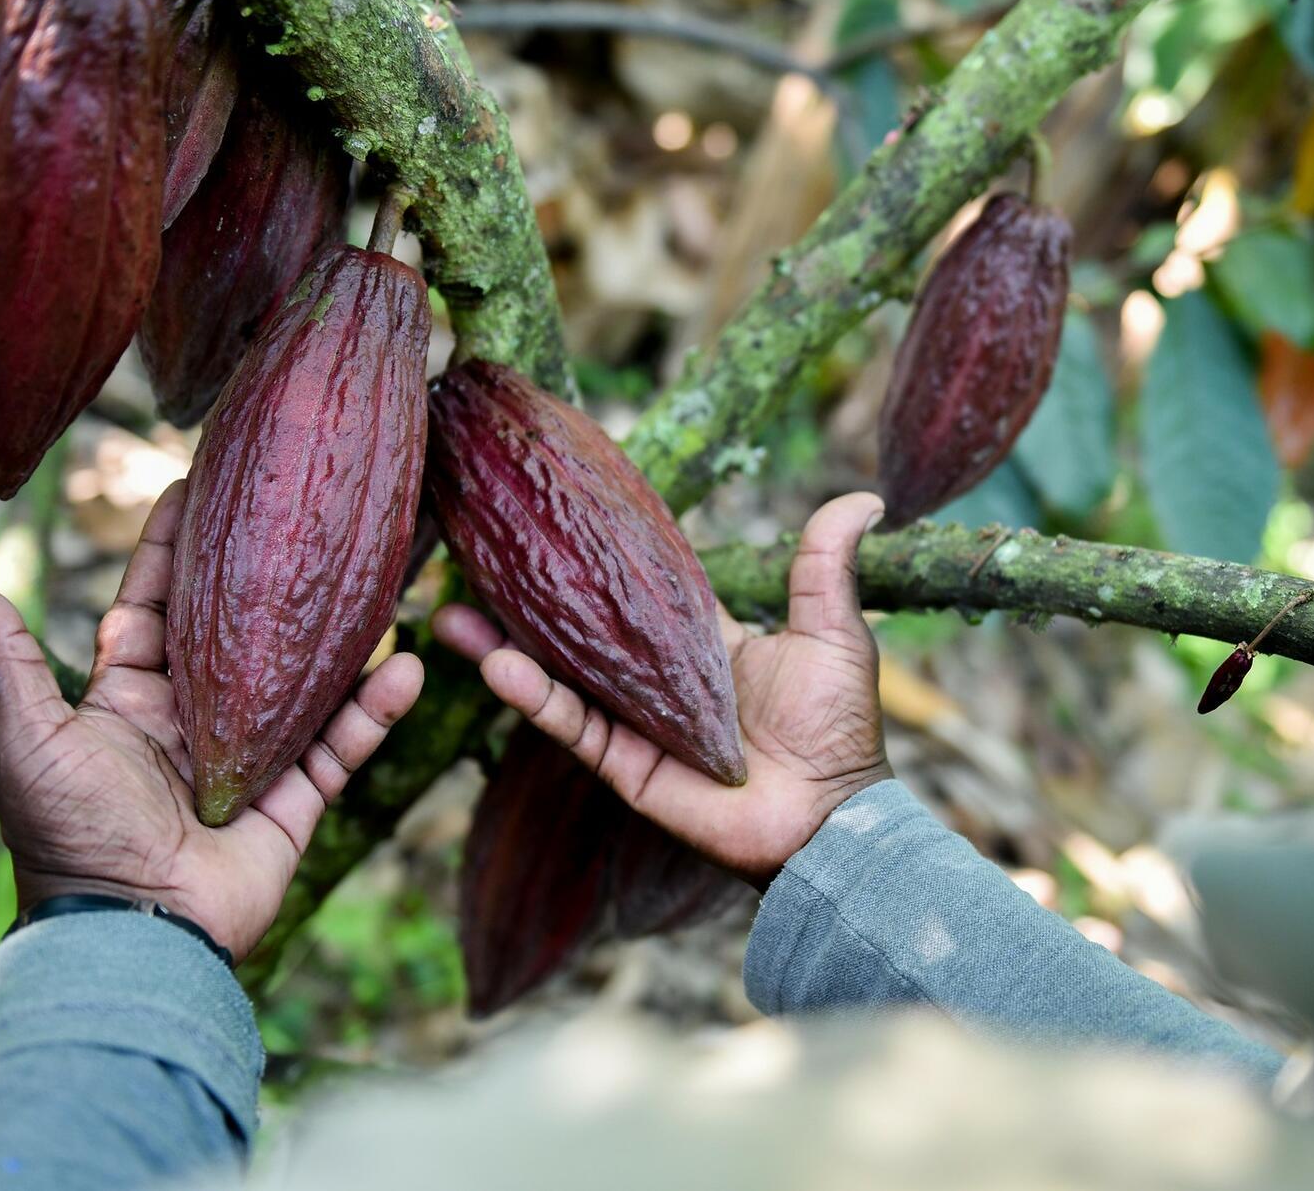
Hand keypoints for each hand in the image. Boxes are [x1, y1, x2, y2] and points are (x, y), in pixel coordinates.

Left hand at [0, 480, 423, 961]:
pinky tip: (405, 664)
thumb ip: (0, 659)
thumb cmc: (68, 835)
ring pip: (305, 681)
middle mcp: (192, 722)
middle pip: (240, 631)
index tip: (196, 484)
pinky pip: (342, 745)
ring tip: (379, 576)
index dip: (172, 548)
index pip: (153, 605)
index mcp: (127, 700)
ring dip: (339, 635)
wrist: (131, 933)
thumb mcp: (25, 736)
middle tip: (303, 510)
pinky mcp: (294, 802)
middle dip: (269, 573)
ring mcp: (249, 760)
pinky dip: (374, 709)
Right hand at [433, 492, 890, 888]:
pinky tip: (492, 663)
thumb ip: (826, 565)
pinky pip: (572, 725)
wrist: (832, 818)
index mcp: (701, 644)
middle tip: (476, 557)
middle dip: (527, 599)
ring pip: (558, 675)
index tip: (554, 513)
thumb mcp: (834, 631)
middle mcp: (657, 678)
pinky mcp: (624, 765)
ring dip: (503, 645)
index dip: (598, 555)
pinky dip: (533, 697)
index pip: (638, 588)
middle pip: (578, 628)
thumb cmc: (840, 729)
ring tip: (448, 611)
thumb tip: (865, 496)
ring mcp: (635, 722)